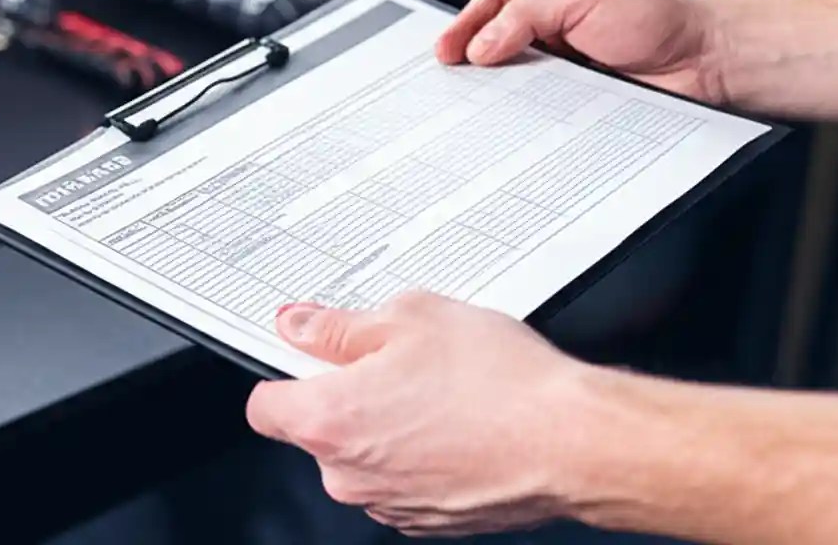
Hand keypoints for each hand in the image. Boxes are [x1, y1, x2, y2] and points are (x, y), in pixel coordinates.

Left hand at [245, 291, 611, 537]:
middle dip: (347, 393)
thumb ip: (339, 326)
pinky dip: (420, 453)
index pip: (265, 405)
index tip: (312, 353)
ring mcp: (388, 503)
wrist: (572, 442)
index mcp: (329, 421)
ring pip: (364, 454)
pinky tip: (460, 422)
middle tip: (397, 360)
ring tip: (441, 390)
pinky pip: (403, 478)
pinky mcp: (427, 520)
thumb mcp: (410, 317)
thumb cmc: (500, 383)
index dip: (286, 372)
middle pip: (317, 429)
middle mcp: (348, 474)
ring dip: (387, 424)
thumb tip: (302, 326)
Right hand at [435, 0, 728, 104]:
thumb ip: (527, 16)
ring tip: (474, 106)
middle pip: (495, 46)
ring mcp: (563, 69)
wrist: (703, 63)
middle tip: (448, 82)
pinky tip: (512, 126)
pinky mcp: (575, 105)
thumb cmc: (656, 18)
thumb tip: (481, 46)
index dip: (464, 26)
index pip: (493, 4)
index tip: (445, 52)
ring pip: (515, 83)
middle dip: (470, 62)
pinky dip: (524, 120)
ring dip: (496, 94)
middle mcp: (552, 31)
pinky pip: (540, 114)